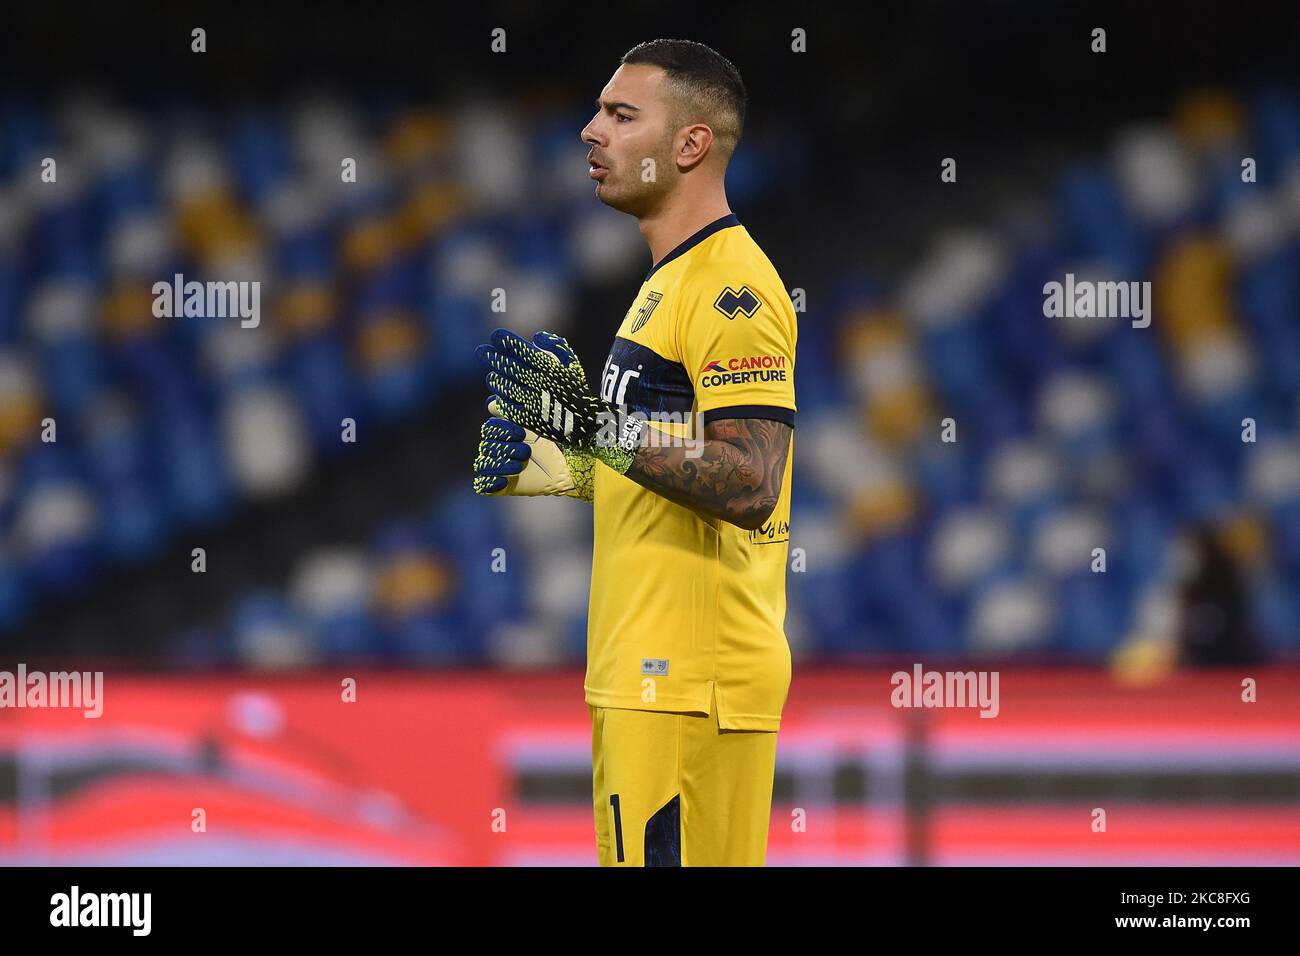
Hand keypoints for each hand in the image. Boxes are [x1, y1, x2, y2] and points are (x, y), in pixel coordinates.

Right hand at [472, 408, 594, 500]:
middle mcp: (495, 449)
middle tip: (527, 452)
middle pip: (486, 446)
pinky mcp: (499, 486)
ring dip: (500, 465)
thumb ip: (516, 413)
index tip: (521, 433)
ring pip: (483, 465)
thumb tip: (492, 403)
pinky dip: (489, 483)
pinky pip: (482, 485)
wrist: (563, 468)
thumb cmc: (551, 444)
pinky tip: (504, 481)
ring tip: (519, 466)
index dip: (502, 430)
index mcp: (502, 433)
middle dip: (506, 449)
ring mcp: (496, 468)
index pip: (489, 428)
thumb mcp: (536, 426)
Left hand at [475, 329, 643, 472]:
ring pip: (507, 387)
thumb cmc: (575, 388)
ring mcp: (536, 403)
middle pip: (511, 368)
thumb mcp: (572, 363)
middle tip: (480, 351)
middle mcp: (543, 384)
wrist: (585, 423)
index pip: (525, 352)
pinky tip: (497, 394)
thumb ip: (555, 346)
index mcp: (552, 369)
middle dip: (493, 358)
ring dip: (496, 378)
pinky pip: (509, 407)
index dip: (508, 342)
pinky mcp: (531, 420)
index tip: (495, 336)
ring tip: (491, 374)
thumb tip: (535, 337)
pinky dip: (501, 399)